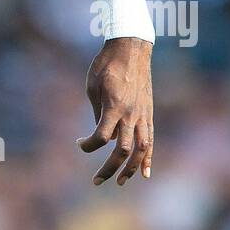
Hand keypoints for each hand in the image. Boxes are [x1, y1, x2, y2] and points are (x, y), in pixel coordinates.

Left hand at [77, 38, 153, 185]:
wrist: (131, 48)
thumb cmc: (106, 64)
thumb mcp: (92, 86)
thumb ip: (98, 113)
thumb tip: (103, 134)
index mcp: (114, 106)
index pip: (101, 137)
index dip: (88, 145)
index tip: (79, 143)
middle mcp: (131, 114)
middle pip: (122, 151)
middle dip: (108, 169)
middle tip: (96, 181)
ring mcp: (142, 115)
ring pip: (140, 150)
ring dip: (130, 169)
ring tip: (120, 182)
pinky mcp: (149, 113)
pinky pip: (150, 140)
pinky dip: (148, 158)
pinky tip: (145, 173)